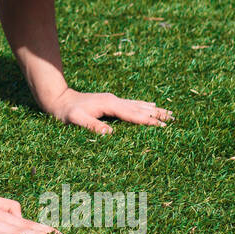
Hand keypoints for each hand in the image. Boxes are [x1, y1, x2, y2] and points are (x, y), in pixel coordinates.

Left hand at [44, 88, 172, 134]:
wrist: (59, 99)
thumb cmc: (66, 112)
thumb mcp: (75, 120)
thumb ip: (92, 126)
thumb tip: (110, 133)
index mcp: (109, 105)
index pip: (133, 115)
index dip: (148, 121)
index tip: (162, 126)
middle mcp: (114, 100)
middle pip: (140, 108)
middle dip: (157, 114)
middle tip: (174, 119)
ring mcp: (113, 99)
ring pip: (138, 105)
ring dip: (154, 109)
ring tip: (169, 112)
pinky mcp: (111, 101)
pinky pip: (132, 104)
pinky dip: (144, 105)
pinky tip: (150, 106)